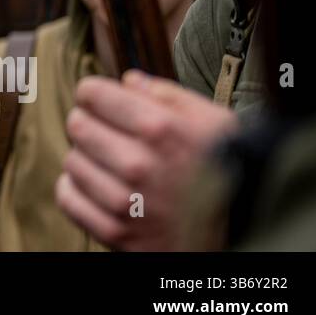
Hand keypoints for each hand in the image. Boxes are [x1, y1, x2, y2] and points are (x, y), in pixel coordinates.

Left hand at [55, 71, 237, 250]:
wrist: (247, 232)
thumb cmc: (230, 170)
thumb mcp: (215, 122)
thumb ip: (168, 94)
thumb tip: (128, 81)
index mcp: (159, 129)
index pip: (91, 94)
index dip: (95, 94)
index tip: (102, 101)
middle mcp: (138, 165)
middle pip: (77, 125)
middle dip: (91, 123)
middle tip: (110, 133)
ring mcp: (125, 203)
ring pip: (73, 161)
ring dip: (88, 159)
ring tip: (114, 164)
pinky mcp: (116, 234)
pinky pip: (69, 198)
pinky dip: (78, 190)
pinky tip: (100, 186)